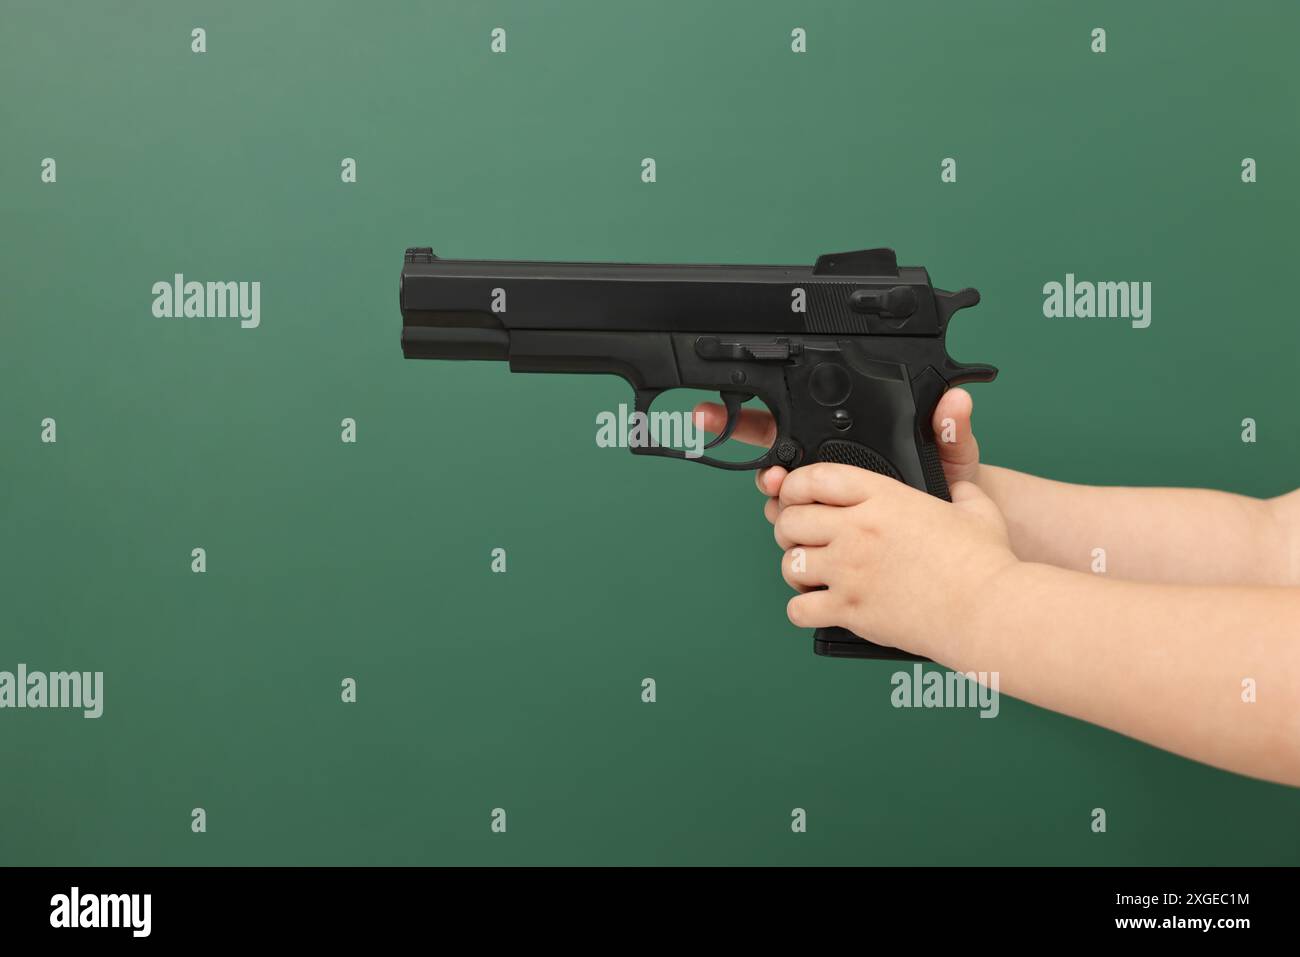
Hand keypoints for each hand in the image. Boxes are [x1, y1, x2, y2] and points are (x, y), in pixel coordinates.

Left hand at [692, 388, 1006, 656]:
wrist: (989, 610)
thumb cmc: (985, 562)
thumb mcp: (977, 508)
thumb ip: (961, 490)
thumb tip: (963, 487)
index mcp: (883, 497)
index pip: (815, 477)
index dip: (795, 485)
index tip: (795, 495)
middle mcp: (858, 529)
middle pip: (791, 520)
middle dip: (790, 529)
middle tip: (803, 539)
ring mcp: (850, 570)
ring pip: (790, 563)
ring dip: (797, 568)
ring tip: (812, 574)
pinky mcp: (850, 609)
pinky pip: (799, 608)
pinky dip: (803, 609)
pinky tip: (818, 607)